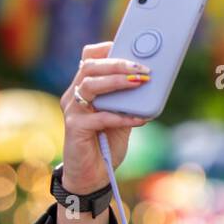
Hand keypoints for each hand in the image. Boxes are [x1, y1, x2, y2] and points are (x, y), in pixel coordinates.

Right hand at [60, 41, 150, 192]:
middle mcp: (73, 96)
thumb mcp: (122, 117)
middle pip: (90, 67)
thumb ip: (129, 101)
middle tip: (142, 68)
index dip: (106, 49)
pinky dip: (121, 116)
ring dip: (117, 81)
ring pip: (90, 85)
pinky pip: (99, 117)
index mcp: (83, 89)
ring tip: (139, 82)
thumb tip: (151, 84)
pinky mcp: (75, 128)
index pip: (88, 58)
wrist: (91, 176)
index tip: (128, 46)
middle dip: (118, 64)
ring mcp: (72, 111)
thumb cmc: (106, 144)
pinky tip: (139, 119)